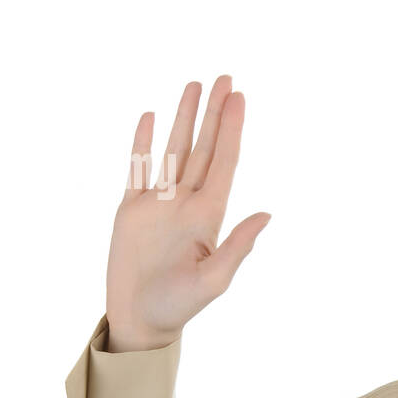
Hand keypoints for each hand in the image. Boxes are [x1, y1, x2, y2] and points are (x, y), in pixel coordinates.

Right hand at [104, 75, 269, 350]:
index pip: (225, 162)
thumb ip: (238, 246)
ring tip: (194, 85)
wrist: (140, 320)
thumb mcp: (214, 280)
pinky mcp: (131, 209)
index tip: (239, 98)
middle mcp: (187, 202)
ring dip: (184, 118)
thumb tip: (267, 215)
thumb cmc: (179, 306)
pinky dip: (141, 142)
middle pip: (204, 147)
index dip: (233, 129)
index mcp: (209, 215)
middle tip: (226, 78)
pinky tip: (149, 116)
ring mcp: (159, 203)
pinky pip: (137, 168)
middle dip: (214, 113)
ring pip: (173, 149)